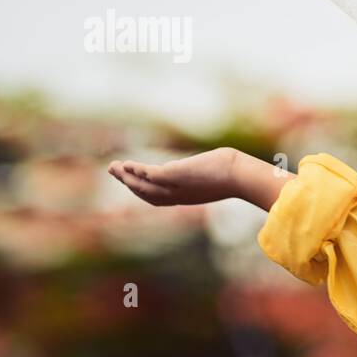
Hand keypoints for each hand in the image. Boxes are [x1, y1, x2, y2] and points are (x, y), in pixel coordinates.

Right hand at [107, 147, 239, 205]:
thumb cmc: (238, 173)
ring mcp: (177, 187)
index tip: (130, 179)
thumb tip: (222, 161)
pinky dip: (138, 171)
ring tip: (114, 167)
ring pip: (145, 186)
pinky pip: (152, 175)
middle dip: (127, 182)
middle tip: (112, 170)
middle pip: (146, 193)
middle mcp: (179, 195)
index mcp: (187, 196)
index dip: (141, 189)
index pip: (157, 196)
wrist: (243, 176)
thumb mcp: (220, 171)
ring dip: (127, 177)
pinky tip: (128, 164)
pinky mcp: (177, 176)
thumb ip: (212, 169)